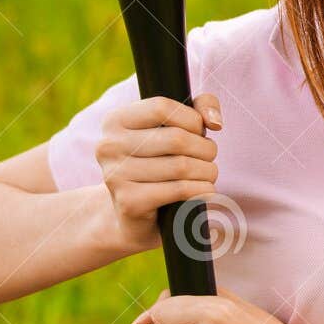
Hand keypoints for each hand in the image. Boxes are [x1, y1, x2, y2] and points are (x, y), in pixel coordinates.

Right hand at [96, 93, 220, 253]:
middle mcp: (108, 146)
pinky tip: (205, 190)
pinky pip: (179, 190)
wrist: (133, 216)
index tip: (199, 132)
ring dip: (207, 171)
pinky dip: (201, 190)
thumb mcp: (176, 127)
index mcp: (115, 121)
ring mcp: (115, 175)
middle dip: (205, 149)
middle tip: (209, 157)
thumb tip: (215, 121)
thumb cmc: (160, 163)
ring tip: (209, 174)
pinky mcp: (129, 202)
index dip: (191, 119)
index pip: (162, 108)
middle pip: (176, 139)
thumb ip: (201, 107)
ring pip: (181, 166)